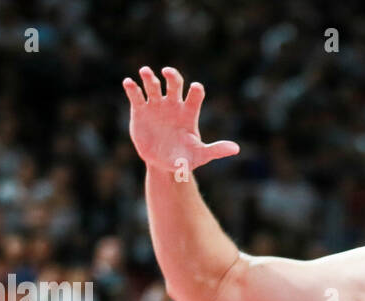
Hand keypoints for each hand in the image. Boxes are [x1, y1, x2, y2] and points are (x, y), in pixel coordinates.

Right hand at [123, 66, 239, 173]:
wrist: (164, 163)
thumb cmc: (185, 158)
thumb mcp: (201, 155)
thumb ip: (216, 150)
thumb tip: (236, 149)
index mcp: (189, 112)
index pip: (195, 96)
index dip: (196, 91)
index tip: (196, 88)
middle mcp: (173, 105)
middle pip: (174, 84)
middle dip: (172, 76)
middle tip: (168, 72)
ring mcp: (156, 106)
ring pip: (153, 86)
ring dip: (149, 77)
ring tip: (145, 72)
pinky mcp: (141, 110)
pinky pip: (136, 95)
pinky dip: (132, 88)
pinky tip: (129, 83)